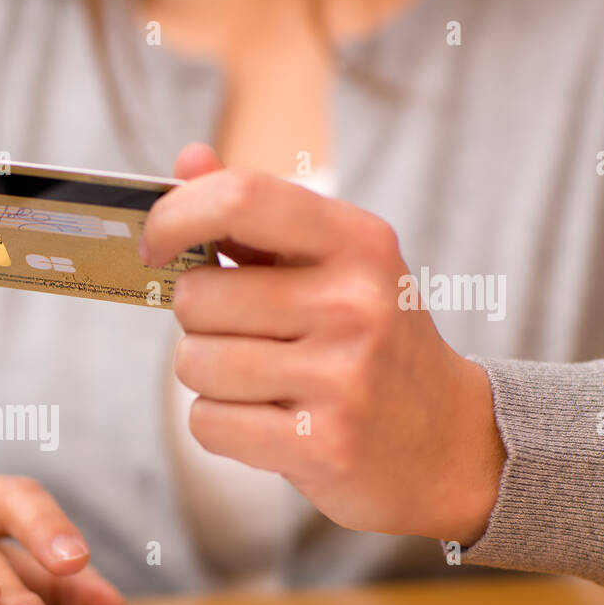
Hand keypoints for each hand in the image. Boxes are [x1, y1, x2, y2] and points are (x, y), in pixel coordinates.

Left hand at [142, 143, 505, 545]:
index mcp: (358, 242)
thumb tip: (187, 160)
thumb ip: (255, 215)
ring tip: (265, 382)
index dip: (175, 218)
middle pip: (196, 298)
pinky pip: (207, 423)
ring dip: (209, 378)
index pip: (240, 199)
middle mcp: (354, 303)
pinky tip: (269, 423)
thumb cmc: (370, 342)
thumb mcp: (335, 266)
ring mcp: (342, 377)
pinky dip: (220, 426)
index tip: (155, 246)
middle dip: (200, 321)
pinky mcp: (321, 445)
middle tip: (250, 337)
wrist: (448, 441)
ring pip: (193, 364)